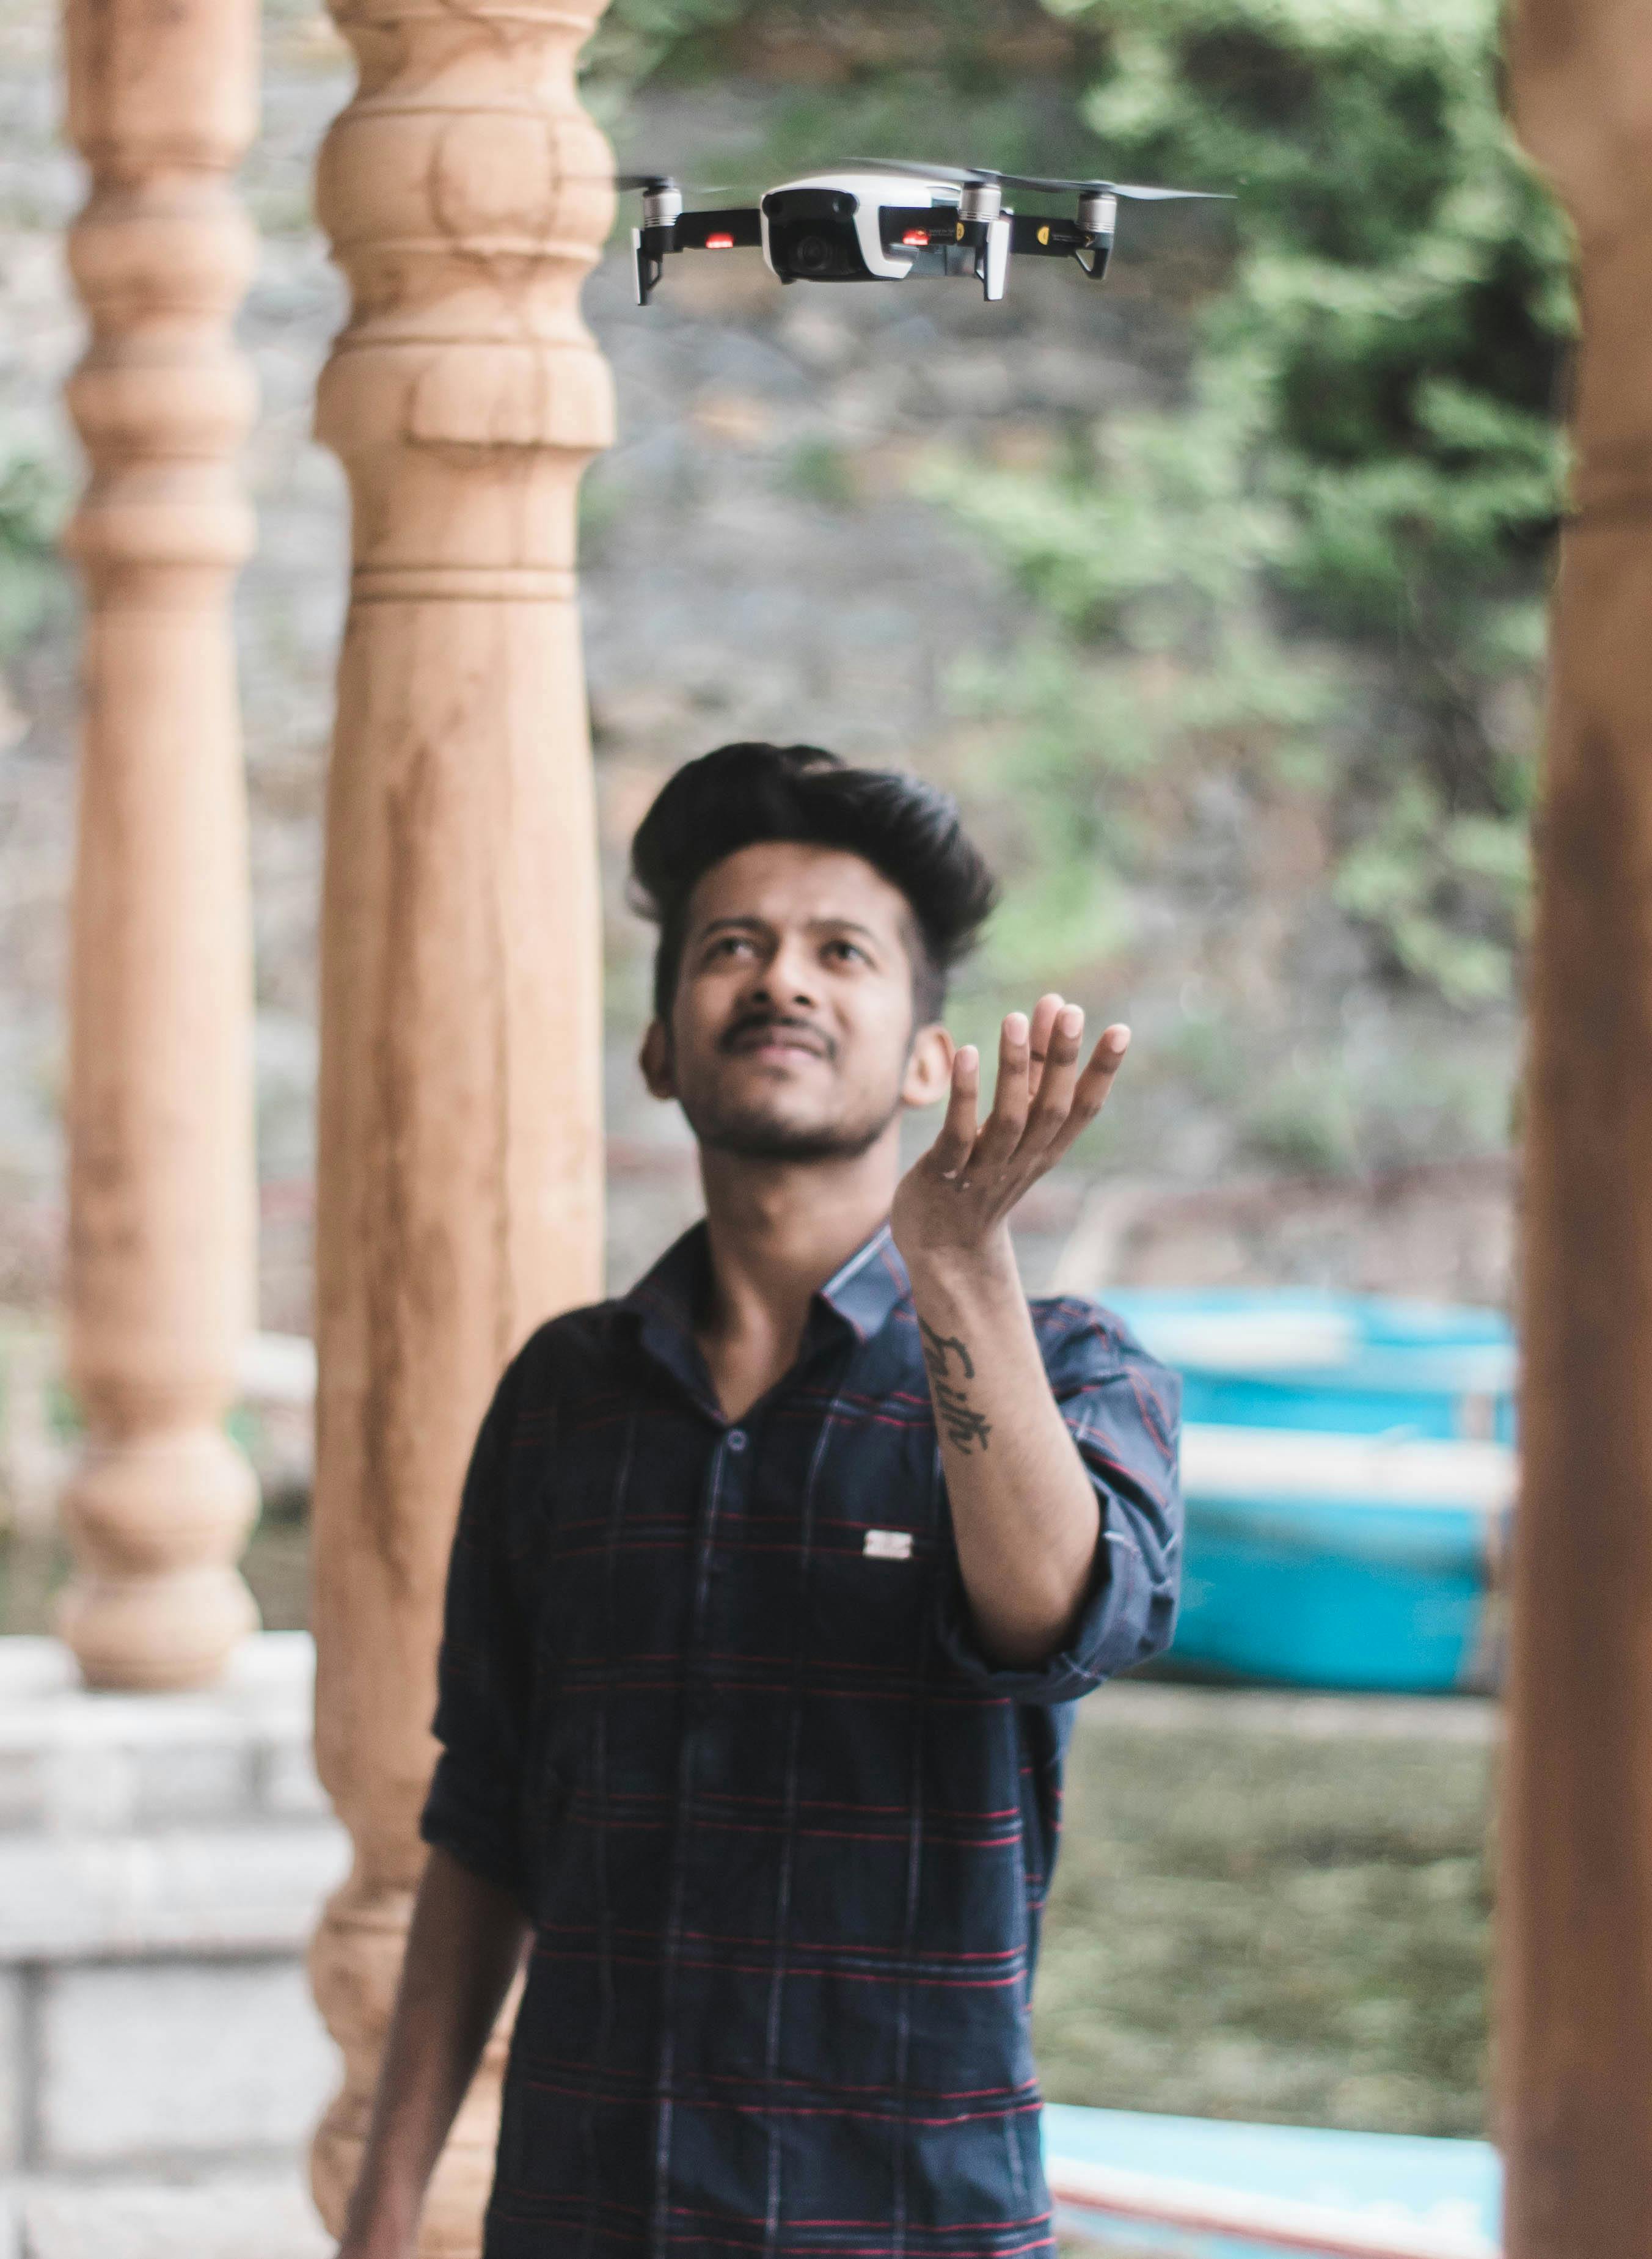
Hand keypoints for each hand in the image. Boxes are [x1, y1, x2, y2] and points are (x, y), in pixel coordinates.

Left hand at [891, 994, 1128, 1266]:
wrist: (942, 1252)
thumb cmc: (981, 1177)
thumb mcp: (1015, 1129)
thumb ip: (1032, 1073)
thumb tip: (1054, 1008)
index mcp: (1045, 1151)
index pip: (1083, 1110)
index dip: (1102, 1072)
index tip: (1120, 1030)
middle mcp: (1023, 1162)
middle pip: (1052, 1109)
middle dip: (1062, 1060)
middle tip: (1071, 1011)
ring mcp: (985, 1171)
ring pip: (1009, 1118)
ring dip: (1015, 1068)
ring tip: (1014, 1018)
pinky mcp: (944, 1176)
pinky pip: (958, 1134)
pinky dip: (965, 1096)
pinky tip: (968, 1053)